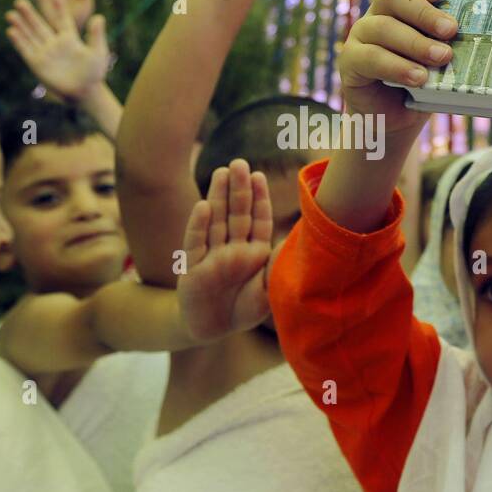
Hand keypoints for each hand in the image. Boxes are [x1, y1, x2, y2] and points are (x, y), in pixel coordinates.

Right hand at [5, 0, 108, 103]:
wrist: (84, 92)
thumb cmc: (94, 73)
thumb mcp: (98, 52)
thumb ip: (97, 35)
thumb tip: (99, 16)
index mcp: (70, 38)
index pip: (61, 19)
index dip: (58, 8)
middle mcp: (55, 43)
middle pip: (39, 25)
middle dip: (30, 14)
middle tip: (19, 0)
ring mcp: (45, 53)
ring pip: (30, 36)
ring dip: (20, 25)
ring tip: (11, 13)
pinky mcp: (37, 64)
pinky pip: (26, 50)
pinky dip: (19, 41)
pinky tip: (11, 31)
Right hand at [177, 160, 272, 341]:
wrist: (211, 329)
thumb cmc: (243, 309)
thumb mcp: (267, 292)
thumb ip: (277, 269)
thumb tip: (298, 245)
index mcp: (254, 252)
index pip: (257, 219)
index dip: (258, 198)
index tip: (259, 175)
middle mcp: (233, 248)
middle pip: (236, 214)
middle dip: (238, 189)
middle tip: (239, 162)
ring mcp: (212, 256)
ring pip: (216, 221)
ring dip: (218, 197)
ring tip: (222, 172)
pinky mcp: (193, 269)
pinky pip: (196, 244)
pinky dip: (199, 226)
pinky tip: (204, 206)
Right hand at [338, 0, 456, 133]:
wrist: (395, 120)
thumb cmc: (424, 83)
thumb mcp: (441, 56)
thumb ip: (450, 40)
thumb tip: (483, 31)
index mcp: (401, 4)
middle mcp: (378, 13)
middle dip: (425, 12)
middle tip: (450, 30)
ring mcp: (361, 35)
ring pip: (384, 27)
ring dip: (417, 42)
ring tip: (442, 58)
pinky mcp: (350, 61)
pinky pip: (371, 57)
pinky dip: (398, 67)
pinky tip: (418, 78)